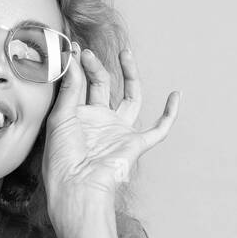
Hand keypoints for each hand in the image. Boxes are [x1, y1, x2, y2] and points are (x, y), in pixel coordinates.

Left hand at [40, 45, 179, 237]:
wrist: (77, 188)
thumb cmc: (62, 160)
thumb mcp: (61, 118)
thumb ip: (70, 88)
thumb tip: (73, 59)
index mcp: (78, 119)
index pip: (82, 85)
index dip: (80, 67)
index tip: (74, 49)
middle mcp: (99, 123)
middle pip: (103, 86)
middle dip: (96, 67)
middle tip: (87, 53)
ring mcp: (119, 132)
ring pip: (131, 97)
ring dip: (130, 74)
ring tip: (125, 53)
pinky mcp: (136, 144)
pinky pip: (159, 129)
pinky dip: (170, 113)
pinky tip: (176, 95)